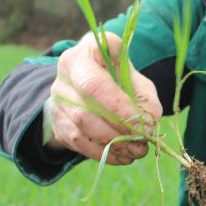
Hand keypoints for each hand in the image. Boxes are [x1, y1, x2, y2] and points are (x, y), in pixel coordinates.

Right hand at [45, 32, 162, 164]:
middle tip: (144, 139)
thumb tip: (149, 124)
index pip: (103, 67)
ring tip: (137, 150)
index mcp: (91, 49)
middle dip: (121, 123)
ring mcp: (58, 93)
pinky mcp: (56, 119)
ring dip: (114, 141)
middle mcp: (69, 67)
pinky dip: (103, 153)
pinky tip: (123, 157)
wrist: (87, 89)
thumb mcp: (137, 82)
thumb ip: (146, 99)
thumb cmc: (118, 81)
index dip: (123, 103)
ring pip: (83, 121)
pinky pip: (78, 141)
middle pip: (91, 96)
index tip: (146, 122)